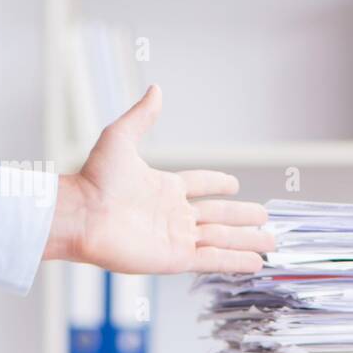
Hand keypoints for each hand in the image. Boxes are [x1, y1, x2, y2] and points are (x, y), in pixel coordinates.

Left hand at [47, 85, 273, 273]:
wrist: (81, 215)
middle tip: (265, 217)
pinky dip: (235, 262)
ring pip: (222, 239)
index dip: (216, 183)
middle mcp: (174, 214)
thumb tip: (156, 90)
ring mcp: (177, 238)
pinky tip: (254, 263)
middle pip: (219, 216)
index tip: (233, 184)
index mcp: (164, 188)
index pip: (199, 186)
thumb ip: (142, 117)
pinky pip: (213, 260)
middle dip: (243, 217)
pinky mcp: (176, 258)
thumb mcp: (120, 139)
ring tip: (271, 243)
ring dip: (247, 241)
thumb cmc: (94, 180)